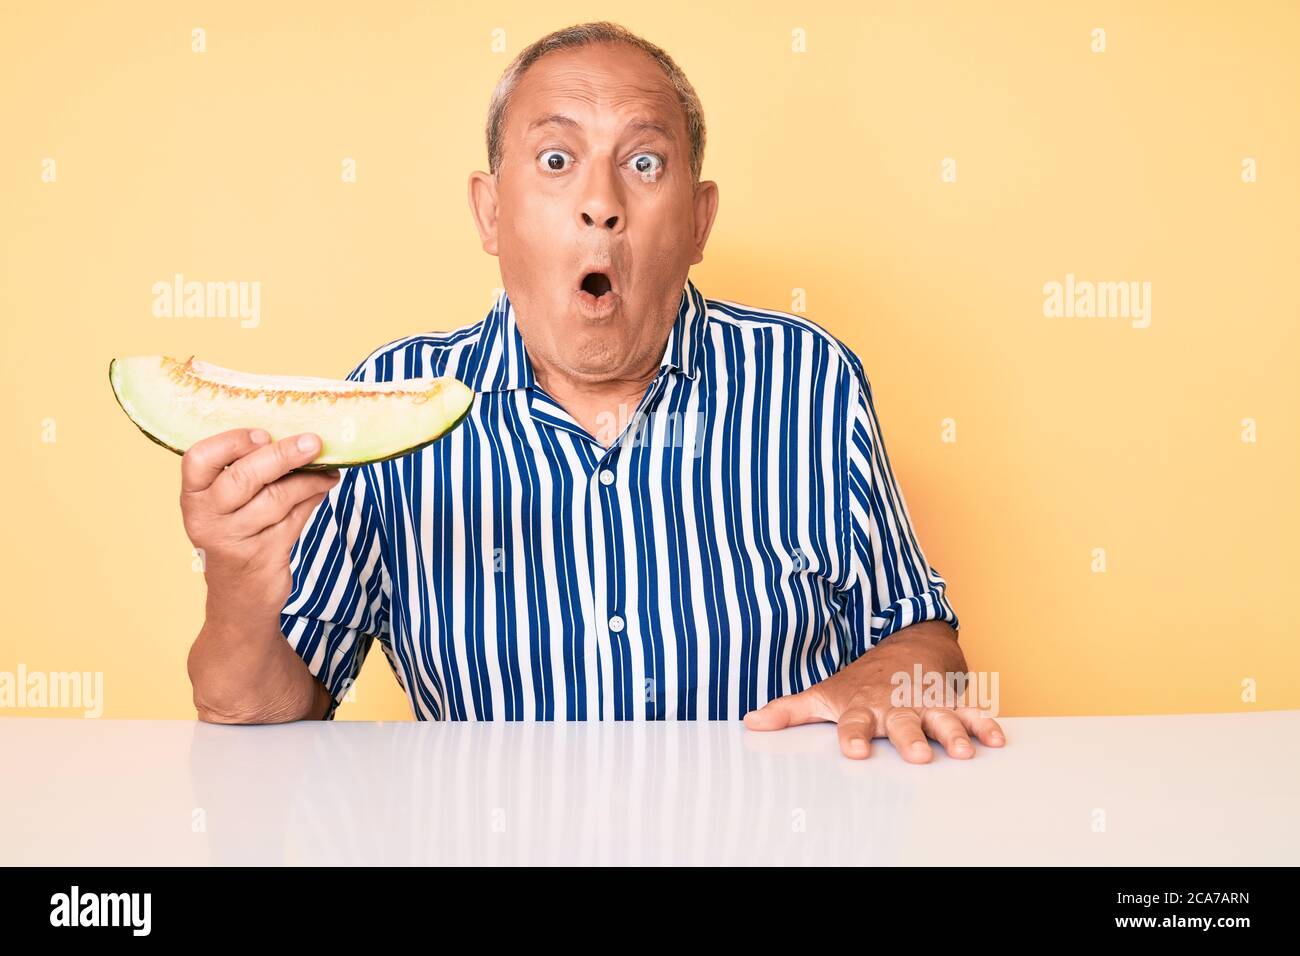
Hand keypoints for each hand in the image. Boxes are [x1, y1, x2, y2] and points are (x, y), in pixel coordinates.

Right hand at [180, 429, 340, 617]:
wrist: (239, 598)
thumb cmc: (237, 537)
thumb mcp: (229, 507)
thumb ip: (249, 474)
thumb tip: (295, 438)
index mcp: (193, 497)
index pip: (199, 459)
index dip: (232, 441)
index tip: (264, 434)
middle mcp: (206, 519)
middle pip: (244, 476)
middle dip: (283, 455)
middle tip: (313, 442)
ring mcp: (234, 541)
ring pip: (277, 497)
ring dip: (309, 480)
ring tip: (327, 470)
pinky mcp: (264, 557)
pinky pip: (295, 519)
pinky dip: (313, 499)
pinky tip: (324, 488)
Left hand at [743, 658, 1005, 761]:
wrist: (906, 642)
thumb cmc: (861, 681)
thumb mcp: (824, 692)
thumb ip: (790, 711)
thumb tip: (751, 722)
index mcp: (861, 707)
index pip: (854, 724)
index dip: (854, 736)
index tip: (857, 752)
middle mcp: (894, 705)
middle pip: (902, 723)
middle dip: (910, 737)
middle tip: (919, 755)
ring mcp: (924, 702)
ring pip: (941, 718)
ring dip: (954, 732)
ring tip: (964, 751)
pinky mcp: (951, 700)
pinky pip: (971, 711)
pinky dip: (985, 723)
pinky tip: (997, 739)